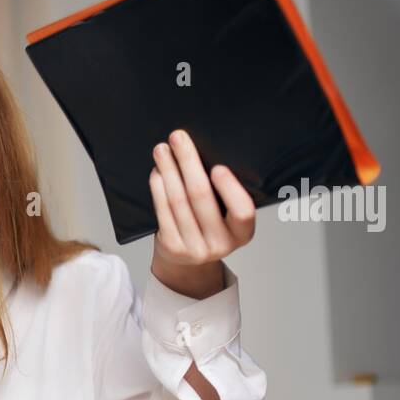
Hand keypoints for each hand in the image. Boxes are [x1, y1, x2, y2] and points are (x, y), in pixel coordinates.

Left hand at [148, 129, 254, 297]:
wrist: (186, 260)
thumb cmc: (208, 227)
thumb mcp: (225, 216)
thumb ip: (223, 194)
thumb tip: (202, 154)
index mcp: (242, 234)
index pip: (243, 212)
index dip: (230, 189)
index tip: (218, 167)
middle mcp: (221, 245)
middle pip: (201, 197)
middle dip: (188, 162)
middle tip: (178, 138)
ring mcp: (195, 249)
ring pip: (178, 201)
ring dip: (168, 171)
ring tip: (162, 150)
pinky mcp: (172, 248)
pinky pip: (163, 211)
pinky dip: (158, 188)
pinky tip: (157, 172)